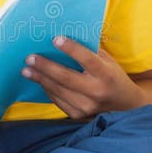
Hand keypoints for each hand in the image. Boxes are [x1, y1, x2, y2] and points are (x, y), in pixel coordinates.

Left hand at [21, 36, 144, 118]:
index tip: (55, 39)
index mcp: (106, 74)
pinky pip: (57, 100)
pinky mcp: (78, 115)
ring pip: (58, 90)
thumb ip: (89, 51)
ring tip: (26, 70)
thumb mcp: (107, 60)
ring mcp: (87, 106)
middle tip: (30, 58)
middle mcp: (96, 92)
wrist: (125, 104)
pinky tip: (39, 80)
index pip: (87, 60)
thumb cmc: (112, 75)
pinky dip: (47, 89)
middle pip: (66, 78)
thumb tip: (63, 37)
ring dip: (40, 79)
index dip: (71, 49)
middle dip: (45, 67)